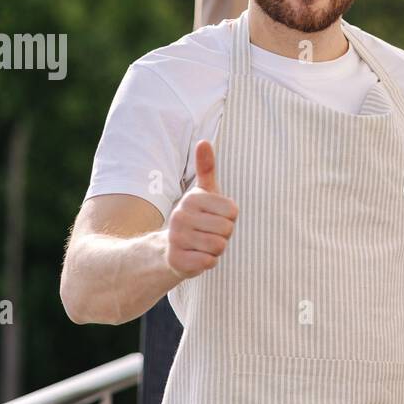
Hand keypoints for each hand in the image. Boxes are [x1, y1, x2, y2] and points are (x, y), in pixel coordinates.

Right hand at [164, 140, 238, 278]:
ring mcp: (176, 239)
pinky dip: (208, 262)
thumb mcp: (203, 192)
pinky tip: (196, 256)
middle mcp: (180, 216)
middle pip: (227, 229)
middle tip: (208, 233)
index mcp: (192, 199)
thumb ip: (206, 168)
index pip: (232, 211)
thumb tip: (204, 141)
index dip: (229, 218)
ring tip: (203, 245)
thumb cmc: (196, 217)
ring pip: (219, 246)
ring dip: (216, 249)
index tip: (214, 217)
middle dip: (223, 235)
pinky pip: (209, 262)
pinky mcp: (177, 260)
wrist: (170, 249)